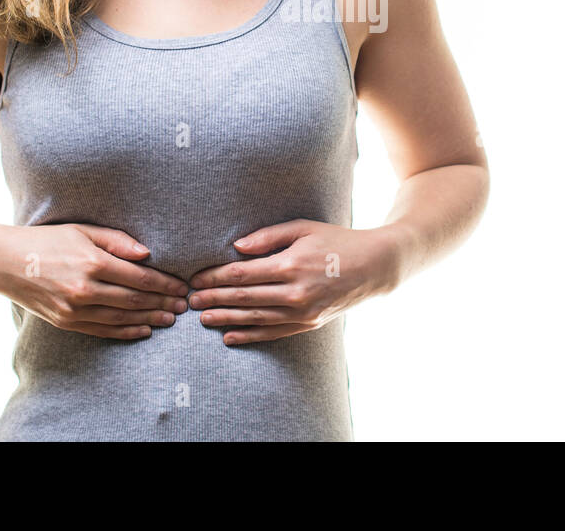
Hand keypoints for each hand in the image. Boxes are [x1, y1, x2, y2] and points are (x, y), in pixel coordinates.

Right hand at [0, 223, 189, 338]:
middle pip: (135, 300)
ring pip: (121, 318)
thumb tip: (146, 253)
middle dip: (162, 303)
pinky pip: (103, 330)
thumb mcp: (82, 231)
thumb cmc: (46, 240)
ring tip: (170, 319)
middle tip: (183, 305)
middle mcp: (85, 289)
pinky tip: (143, 330)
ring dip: (149, 319)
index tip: (181, 286)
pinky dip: (126, 331)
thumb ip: (116, 241)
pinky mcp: (66, 322)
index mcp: (92, 263)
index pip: (139, 277)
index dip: (164, 284)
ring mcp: (74, 309)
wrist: (3, 263)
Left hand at [186, 220, 398, 345]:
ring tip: (202, 318)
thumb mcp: (303, 228)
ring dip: (225, 318)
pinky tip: (230, 336)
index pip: (242, 274)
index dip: (215, 277)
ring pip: (254, 318)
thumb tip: (236, 247)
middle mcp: (295, 292)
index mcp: (290, 265)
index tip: (196, 278)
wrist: (374, 266)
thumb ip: (268, 237)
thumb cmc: (336, 241)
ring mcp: (302, 312)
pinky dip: (249, 335)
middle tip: (190, 300)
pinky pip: (273, 333)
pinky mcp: (309, 324)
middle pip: (243, 297)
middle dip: (213, 298)